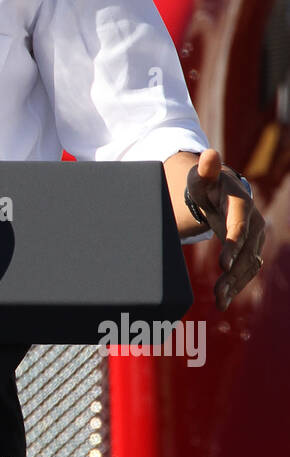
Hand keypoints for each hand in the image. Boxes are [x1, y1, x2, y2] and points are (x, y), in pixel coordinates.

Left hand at [186, 148, 265, 310]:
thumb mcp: (202, 176)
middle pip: (246, 251)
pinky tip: (224, 300)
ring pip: (249, 264)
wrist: (219, 192)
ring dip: (235, 284)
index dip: (233, 245)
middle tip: (217, 293)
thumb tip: (209, 155)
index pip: (239, 225)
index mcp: (240, 201)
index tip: (223, 264)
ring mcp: (255, 236)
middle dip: (233, 273)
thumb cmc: (206, 184)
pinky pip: (247, 269)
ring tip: (219, 301)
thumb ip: (205, 169)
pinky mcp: (251, 248)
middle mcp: (253, 219)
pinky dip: (237, 285)